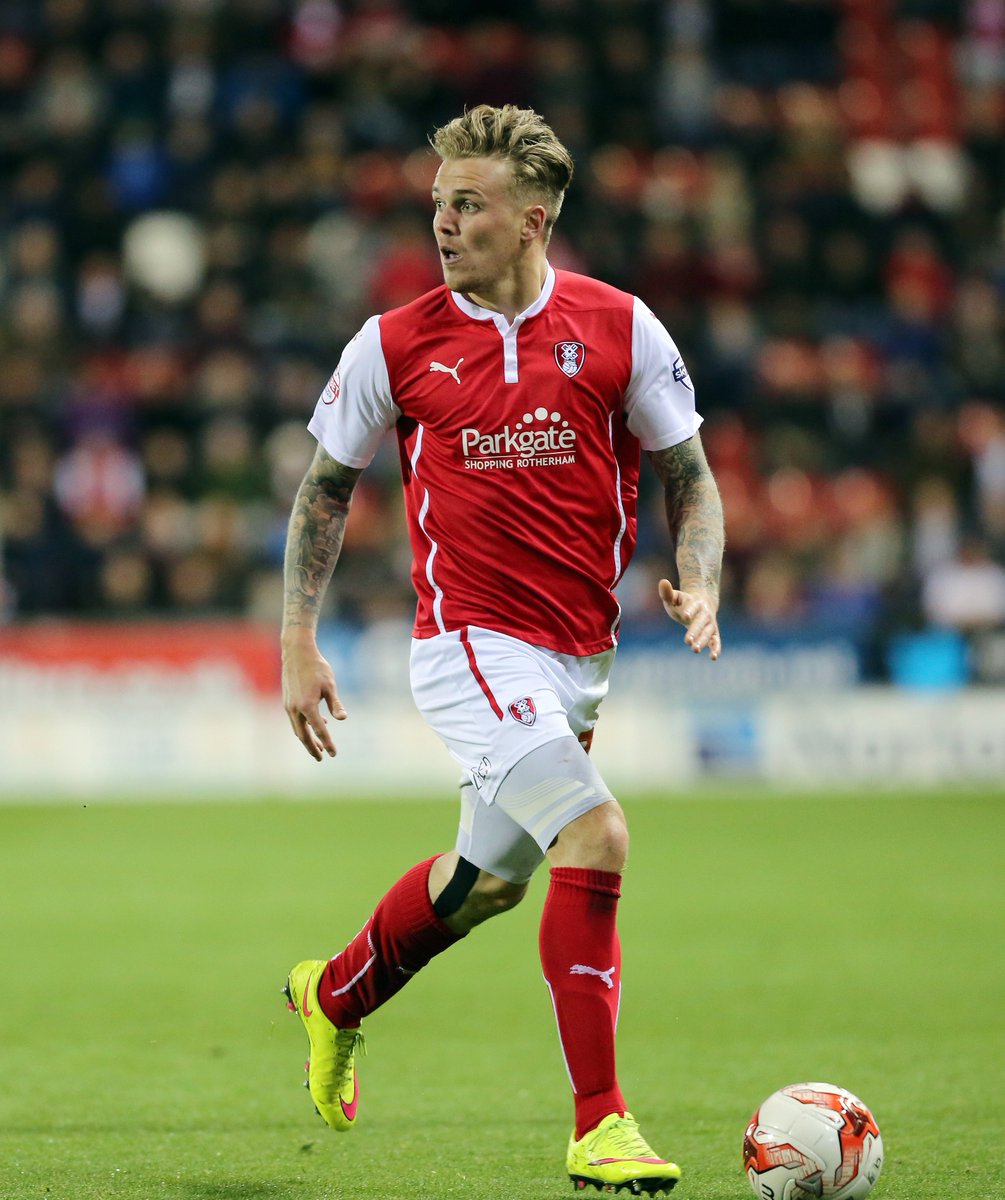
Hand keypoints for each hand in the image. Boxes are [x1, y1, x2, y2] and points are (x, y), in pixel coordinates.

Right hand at [282, 637, 345, 760]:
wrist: (297, 653)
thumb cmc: (317, 667)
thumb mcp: (330, 686)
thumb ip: (335, 704)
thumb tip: (343, 719)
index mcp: (307, 706)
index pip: (320, 730)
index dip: (328, 743)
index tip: (334, 754)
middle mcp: (295, 709)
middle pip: (303, 735)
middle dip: (312, 747)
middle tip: (321, 758)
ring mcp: (289, 705)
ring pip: (298, 728)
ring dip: (308, 738)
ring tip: (319, 746)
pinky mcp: (287, 701)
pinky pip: (295, 719)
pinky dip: (304, 726)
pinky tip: (316, 724)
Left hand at [658, 578, 721, 659]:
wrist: (702, 603)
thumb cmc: (683, 602)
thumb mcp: (674, 597)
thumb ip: (667, 592)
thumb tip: (663, 582)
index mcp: (696, 603)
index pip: (693, 606)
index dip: (690, 610)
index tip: (685, 615)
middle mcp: (705, 613)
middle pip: (700, 622)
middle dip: (695, 631)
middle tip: (687, 641)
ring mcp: (710, 624)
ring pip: (708, 633)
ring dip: (703, 641)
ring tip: (694, 649)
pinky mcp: (713, 633)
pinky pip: (716, 641)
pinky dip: (716, 648)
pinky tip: (713, 657)